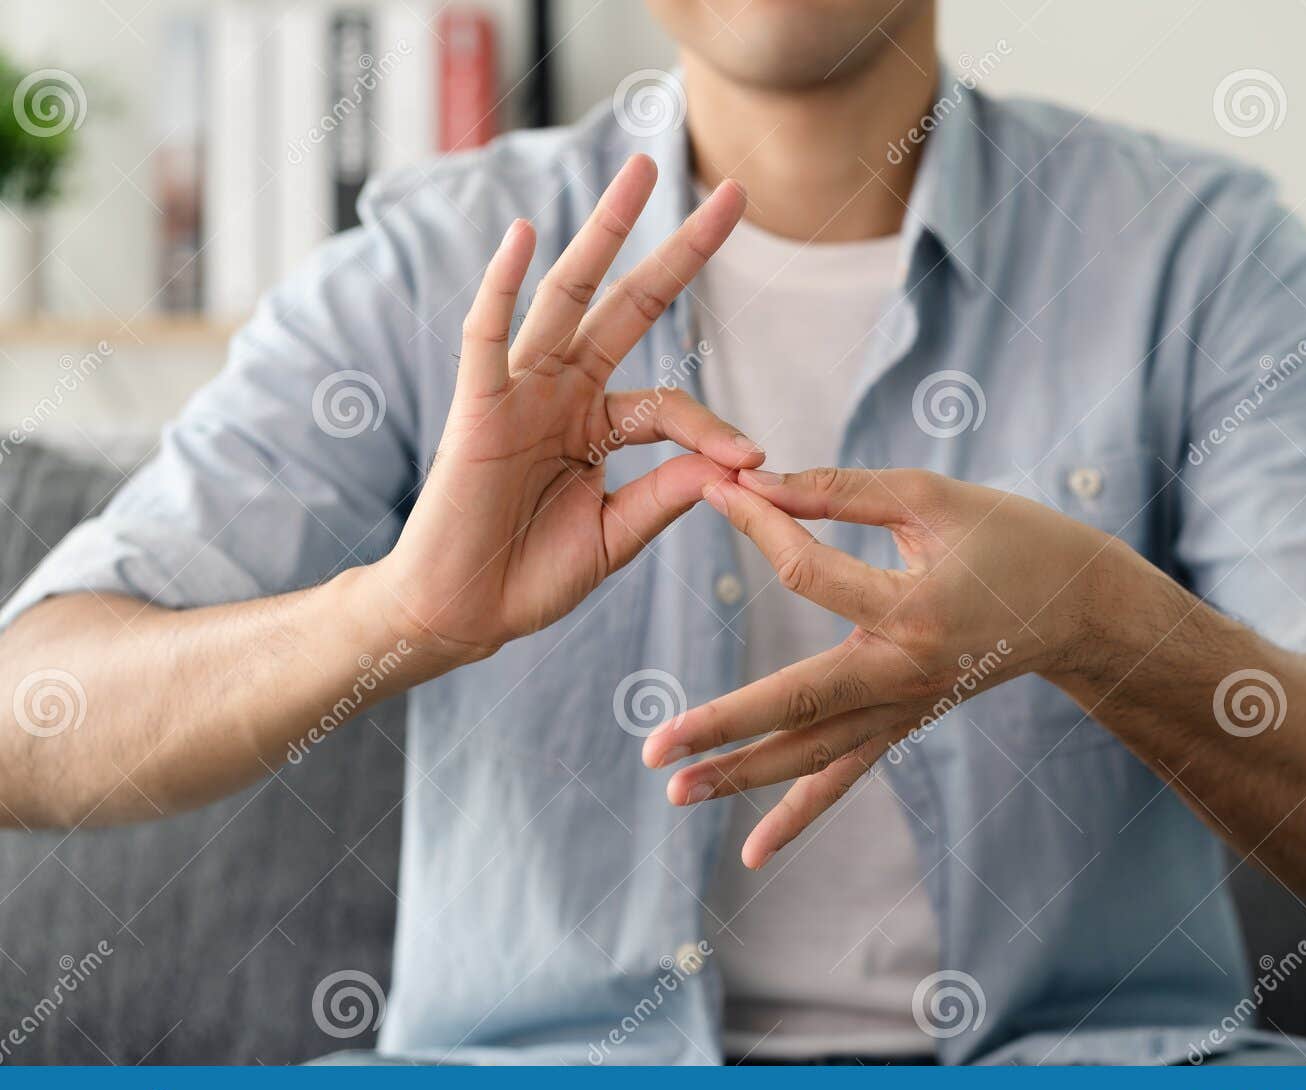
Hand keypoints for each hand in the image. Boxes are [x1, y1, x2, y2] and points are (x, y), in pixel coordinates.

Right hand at [369, 156, 762, 662]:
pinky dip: (502, 284)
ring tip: (642, 172)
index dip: (715, 429)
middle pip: (629, 305)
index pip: (670, 405)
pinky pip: (487, 336)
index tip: (755, 463)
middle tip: (732, 194)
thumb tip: (738, 465)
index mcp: (597, 424)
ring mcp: (519, 391)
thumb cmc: (531, 575)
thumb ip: (669, 494)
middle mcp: (562, 392)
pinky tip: (527, 235)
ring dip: (604, 232)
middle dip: (679, 251)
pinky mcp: (476, 406)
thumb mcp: (618, 534)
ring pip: (567, 296)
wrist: (461, 613)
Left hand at [641, 466, 1124, 866]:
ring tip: (675, 796)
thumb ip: (842, 492)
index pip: (809, 572)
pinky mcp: (904, 725)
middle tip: (656, 749)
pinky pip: (844, 775)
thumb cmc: (1012, 539)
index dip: (758, 526)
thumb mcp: (933, 500)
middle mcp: (905, 673)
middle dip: (723, 726)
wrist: (1081, 609)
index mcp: (913, 608)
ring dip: (742, 779)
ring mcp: (904, 709)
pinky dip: (798, 815)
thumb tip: (757, 479)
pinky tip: (753, 854)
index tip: (715, 491)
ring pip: (813, 755)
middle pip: (797, 702)